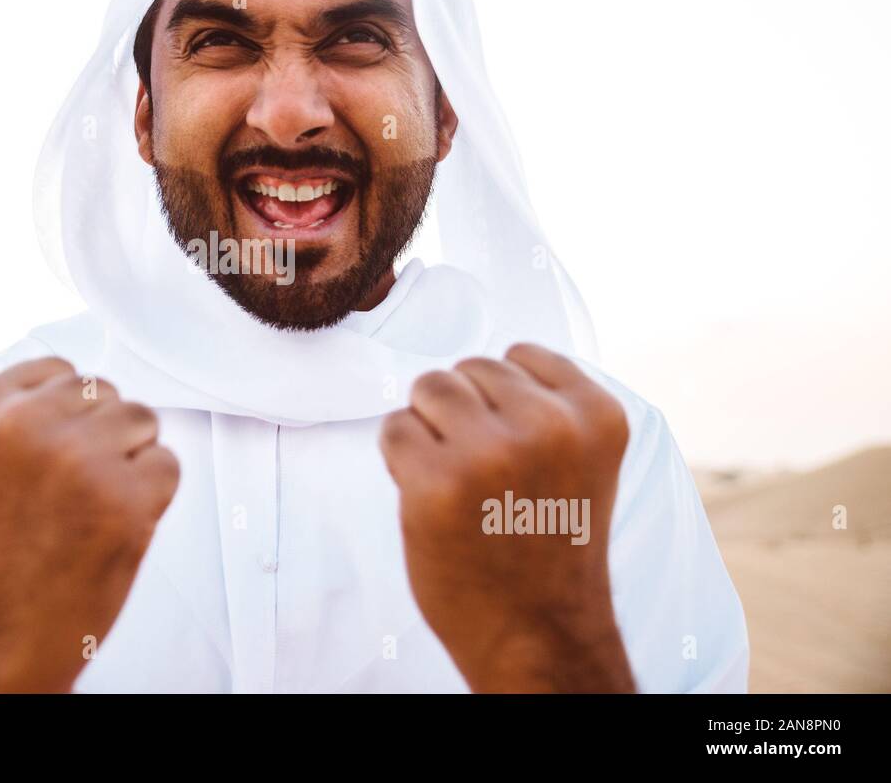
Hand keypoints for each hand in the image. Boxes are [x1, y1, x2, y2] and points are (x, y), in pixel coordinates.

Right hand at [0, 357, 178, 691]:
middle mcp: (26, 423)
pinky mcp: (125, 497)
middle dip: (103, 436)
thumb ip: (16, 418)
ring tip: (93, 509)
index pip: (59, 372)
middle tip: (76, 493)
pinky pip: (168, 465)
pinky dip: (152, 496)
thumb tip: (80, 388)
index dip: (69, 417)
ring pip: (142, 420)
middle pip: (105, 393)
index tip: (54, 458)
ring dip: (130, 460)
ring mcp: (78, 458)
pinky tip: (113, 529)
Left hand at [379, 343, 634, 691]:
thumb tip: (477, 365)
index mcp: (597, 416)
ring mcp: (490, 452)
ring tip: (456, 479)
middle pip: (469, 369)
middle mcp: (549, 426)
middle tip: (482, 475)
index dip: (504, 401)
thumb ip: (548, 408)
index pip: (521, 356)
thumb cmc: (548, 544)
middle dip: (463, 412)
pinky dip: (401, 458)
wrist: (538, 635)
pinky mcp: (435, 480)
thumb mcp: (581, 461)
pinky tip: (432, 497)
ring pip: (429, 387)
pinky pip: (395, 428)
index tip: (516, 450)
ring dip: (429, 426)